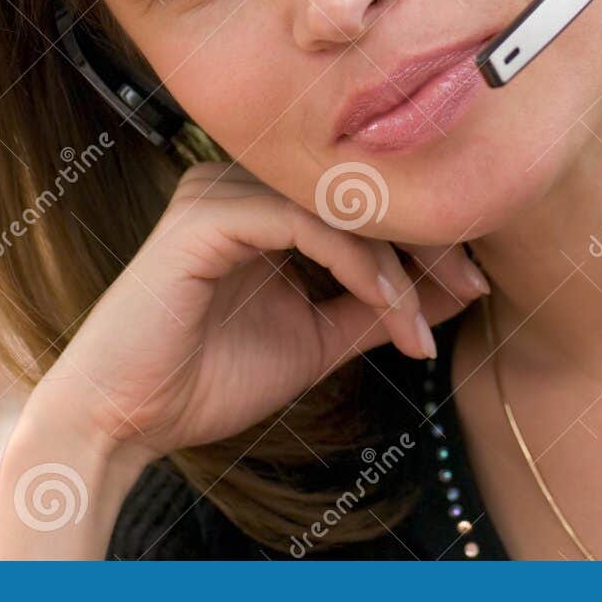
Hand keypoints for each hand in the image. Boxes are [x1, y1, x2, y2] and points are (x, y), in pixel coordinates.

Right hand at [33, 160, 489, 460]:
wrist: (124, 420)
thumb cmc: (208, 379)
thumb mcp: (320, 339)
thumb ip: (380, 308)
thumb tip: (461, 288)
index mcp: (264, 202)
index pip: (363, 199)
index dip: (428, 237)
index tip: (477, 284)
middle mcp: (241, 182)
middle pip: (360, 191)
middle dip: (428, 241)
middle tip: (474, 287)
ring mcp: (221, 192)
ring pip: (339, 205)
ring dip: (396, 265)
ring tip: (420, 322)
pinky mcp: (206, 215)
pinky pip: (306, 225)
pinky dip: (357, 266)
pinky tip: (388, 306)